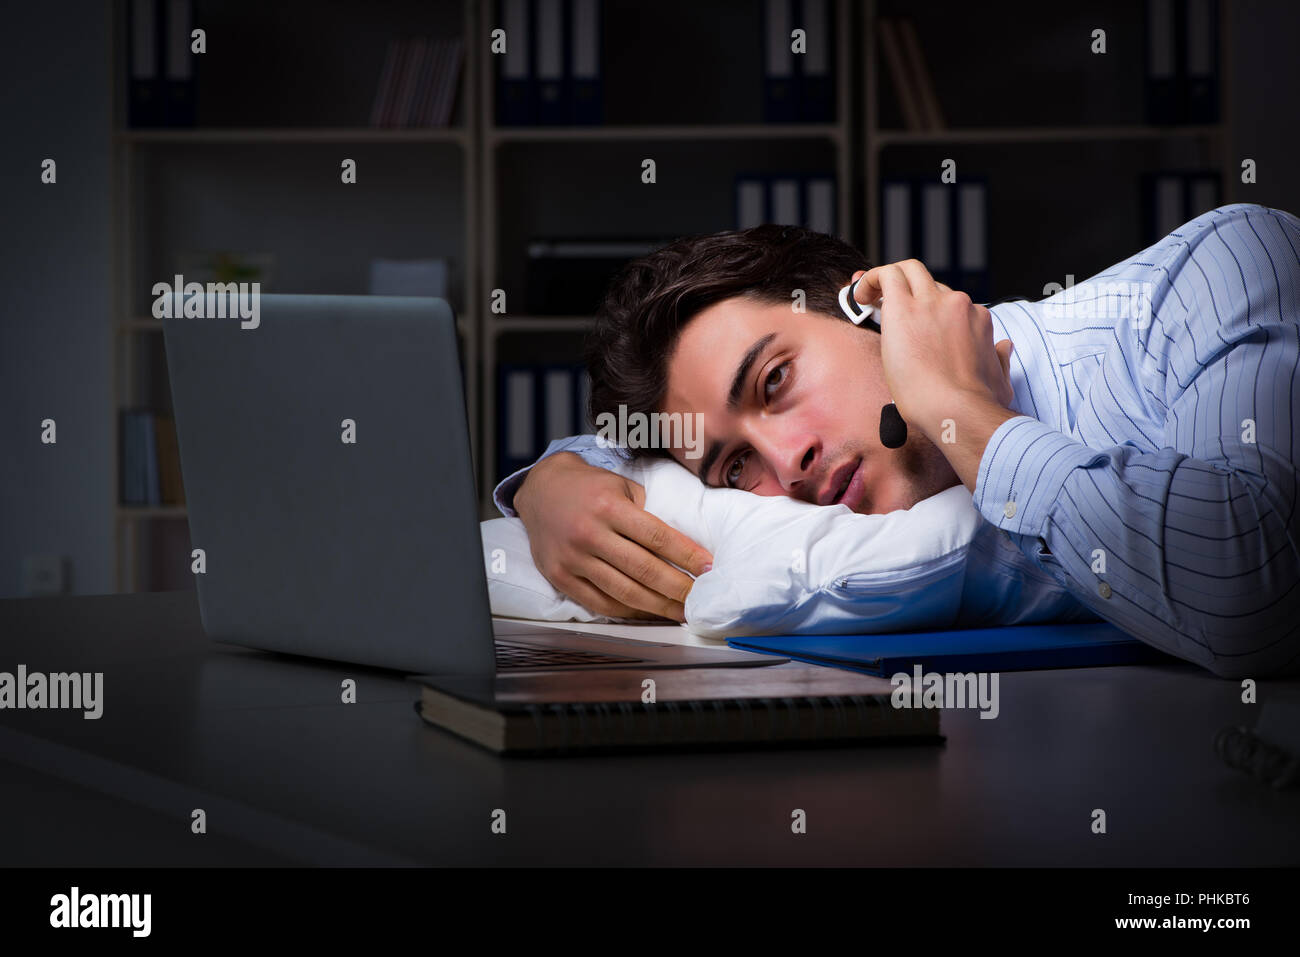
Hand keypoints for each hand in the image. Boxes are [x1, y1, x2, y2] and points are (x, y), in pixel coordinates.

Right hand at [513, 452, 713, 621]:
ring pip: (624, 592)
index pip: (657, 537)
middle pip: (644, 570)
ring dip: (658, 606)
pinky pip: (599, 602)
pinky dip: (627, 611)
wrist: (541, 489)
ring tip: (681, 611)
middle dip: (679, 588)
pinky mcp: (559, 577)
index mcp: (608, 507)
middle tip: (702, 598)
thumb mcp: (621, 486)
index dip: (687, 556)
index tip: (709, 569)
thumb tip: (682, 547)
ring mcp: (572, 559)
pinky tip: (648, 611)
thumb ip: (646, 514)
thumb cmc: (590, 487)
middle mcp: (589, 534)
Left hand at [851, 260, 1013, 431]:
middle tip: (884, 303)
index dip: (926, 309)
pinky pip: (886, 277)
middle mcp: (956, 305)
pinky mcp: (904, 309)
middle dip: (906, 287)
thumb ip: (1000, 359)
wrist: (957, 411)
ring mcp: (932, 303)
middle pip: (928, 281)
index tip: (913, 320)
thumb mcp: (1000, 379)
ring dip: (886, 283)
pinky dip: (870, 279)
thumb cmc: (977, 405)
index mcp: (976, 319)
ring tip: (868, 301)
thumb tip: (1003, 347)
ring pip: (908, 272)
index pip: (949, 304)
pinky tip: (860, 296)